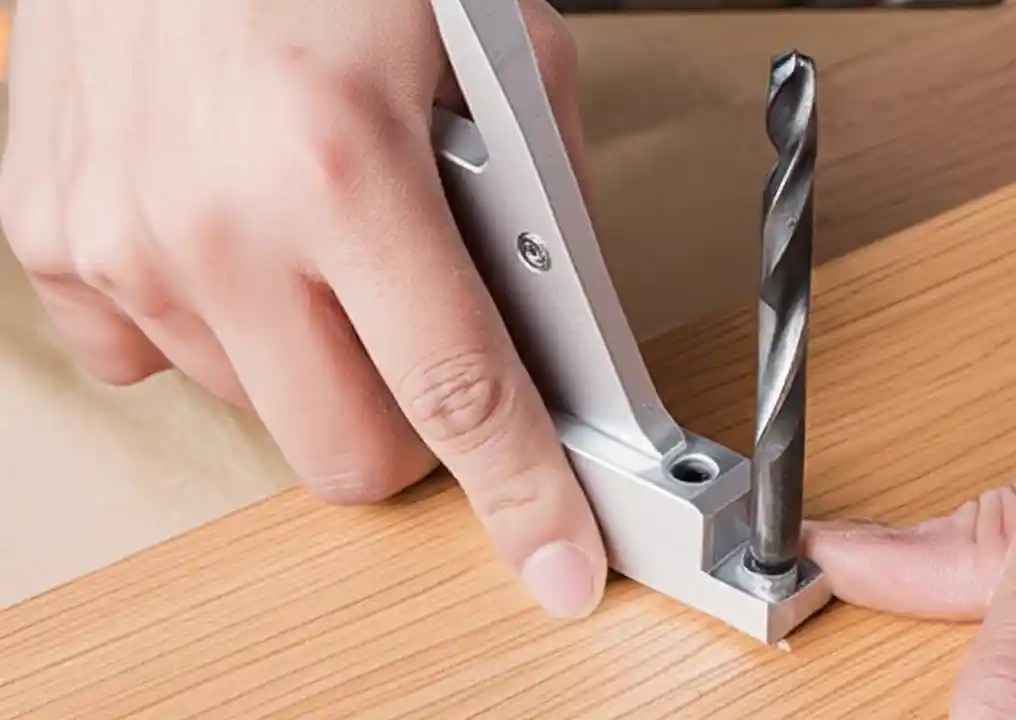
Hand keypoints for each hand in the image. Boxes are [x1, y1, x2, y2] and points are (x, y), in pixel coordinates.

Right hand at [0, 0, 605, 619]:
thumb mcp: (487, 39)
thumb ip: (538, 191)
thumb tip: (556, 316)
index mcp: (343, 165)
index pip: (459, 394)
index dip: (521, 498)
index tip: (558, 566)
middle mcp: (215, 223)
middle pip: (348, 456)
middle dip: (411, 429)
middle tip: (426, 345)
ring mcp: (120, 242)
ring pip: (258, 409)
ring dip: (311, 357)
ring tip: (318, 240)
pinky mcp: (53, 242)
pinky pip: (156, 358)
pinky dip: (216, 324)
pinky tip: (233, 237)